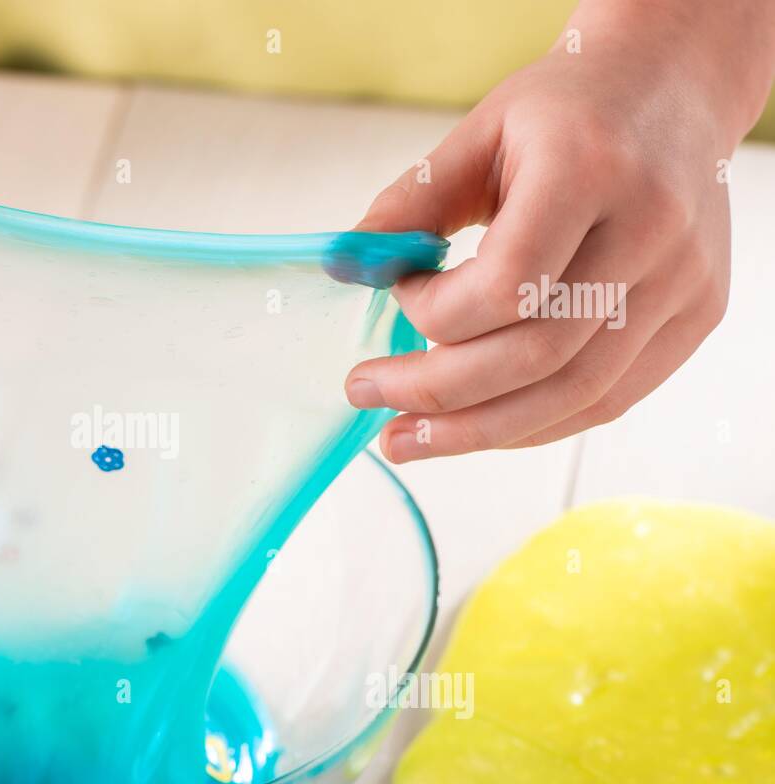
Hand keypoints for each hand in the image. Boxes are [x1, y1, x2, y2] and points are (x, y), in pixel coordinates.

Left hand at [346, 0, 774, 460]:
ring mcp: (684, 281)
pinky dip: (533, 423)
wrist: (673, 88)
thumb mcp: (479, 133)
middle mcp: (652, 229)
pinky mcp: (697, 316)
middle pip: (536, 355)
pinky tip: (474, 428)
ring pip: (574, 395)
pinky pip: (609, 399)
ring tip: (406, 439)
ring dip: (477, 431)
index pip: (506, 283)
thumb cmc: (566, 110)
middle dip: (436, 393)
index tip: (398, 292)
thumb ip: (411, 202)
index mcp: (591, 168)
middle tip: (365, 396)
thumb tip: (343, 265)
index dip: (435, 311)